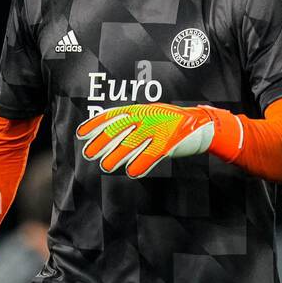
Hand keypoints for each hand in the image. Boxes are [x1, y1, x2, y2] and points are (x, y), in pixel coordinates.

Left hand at [76, 102, 219, 177]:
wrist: (200, 125)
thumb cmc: (171, 123)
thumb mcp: (150, 117)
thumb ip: (132, 123)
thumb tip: (109, 134)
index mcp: (141, 110)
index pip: (113, 115)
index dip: (96, 124)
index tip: (81, 133)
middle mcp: (147, 117)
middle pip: (120, 129)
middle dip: (102, 141)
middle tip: (89, 153)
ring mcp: (158, 129)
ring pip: (133, 143)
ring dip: (117, 155)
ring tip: (105, 165)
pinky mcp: (169, 142)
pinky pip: (152, 154)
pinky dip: (141, 163)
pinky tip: (131, 172)